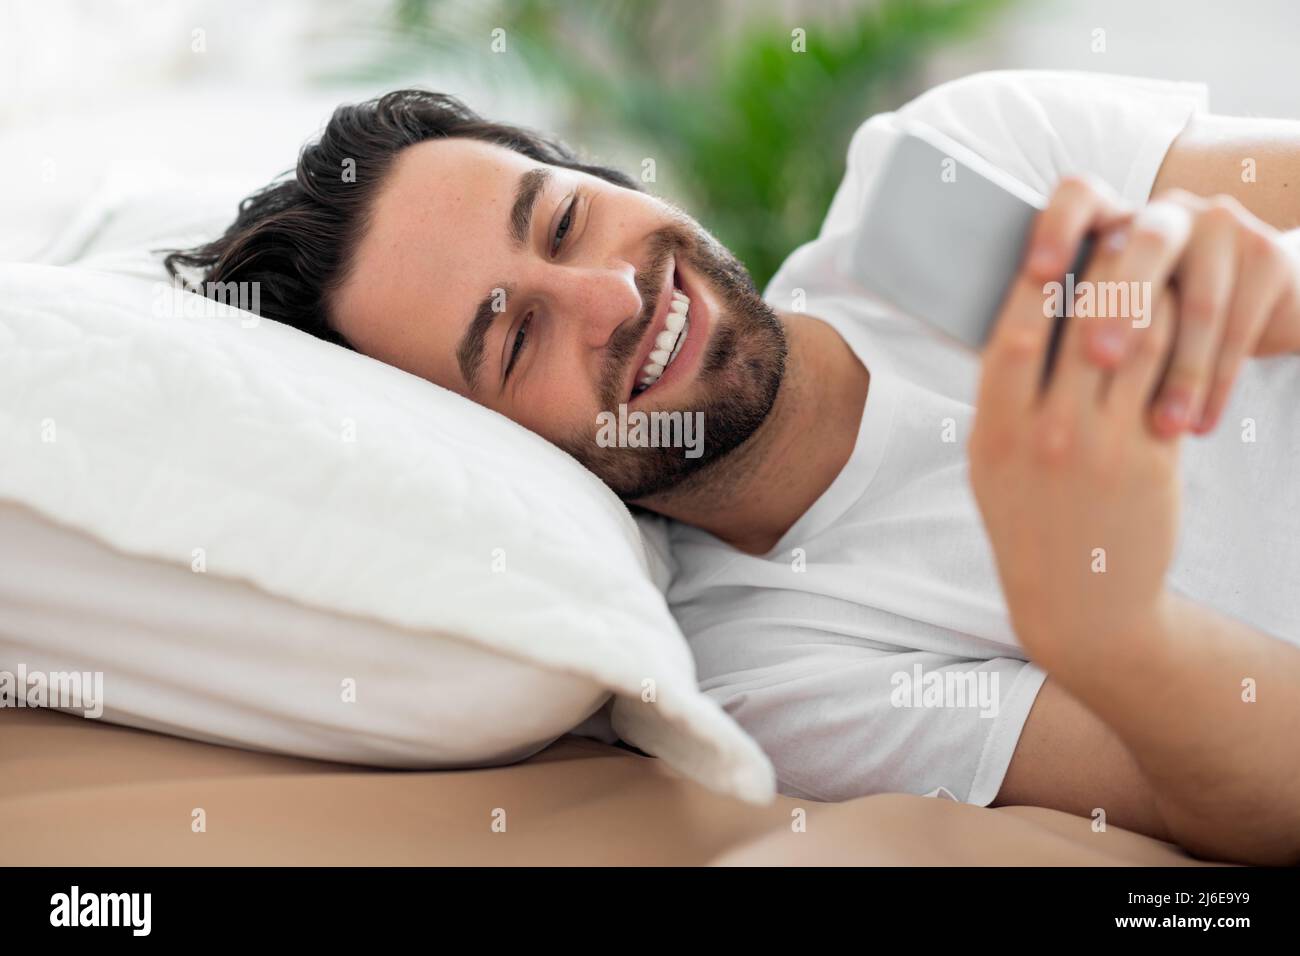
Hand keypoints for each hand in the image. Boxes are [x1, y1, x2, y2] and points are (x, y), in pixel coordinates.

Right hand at [969, 220, 1184, 671]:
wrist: (1080, 603)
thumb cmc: (1028, 522)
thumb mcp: (990, 464)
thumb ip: (1002, 400)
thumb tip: (1022, 323)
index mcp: (994, 432)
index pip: (1013, 336)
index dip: (1032, 281)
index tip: (1049, 243)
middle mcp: (1047, 435)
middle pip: (1082, 326)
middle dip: (1103, 266)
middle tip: (1117, 226)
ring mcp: (1103, 449)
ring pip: (1137, 342)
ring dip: (1152, 292)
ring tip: (1157, 264)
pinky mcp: (1153, 462)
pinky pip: (1170, 381)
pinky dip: (1178, 340)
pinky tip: (1181, 316)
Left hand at [1026, 179, 1299, 437]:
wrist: (1251, 316)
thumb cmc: (1142, 336)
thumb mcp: (1101, 323)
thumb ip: (1058, 324)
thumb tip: (995, 357)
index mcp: (1111, 218)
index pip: (1078, 194)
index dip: (1057, 225)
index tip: (1036, 274)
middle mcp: (1164, 212)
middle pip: (1142, 242)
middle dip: (1119, 304)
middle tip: (1099, 360)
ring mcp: (1221, 227)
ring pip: (1198, 298)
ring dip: (1179, 370)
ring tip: (1160, 425)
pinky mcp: (1268, 256)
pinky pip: (1241, 326)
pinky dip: (1217, 383)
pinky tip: (1198, 425)